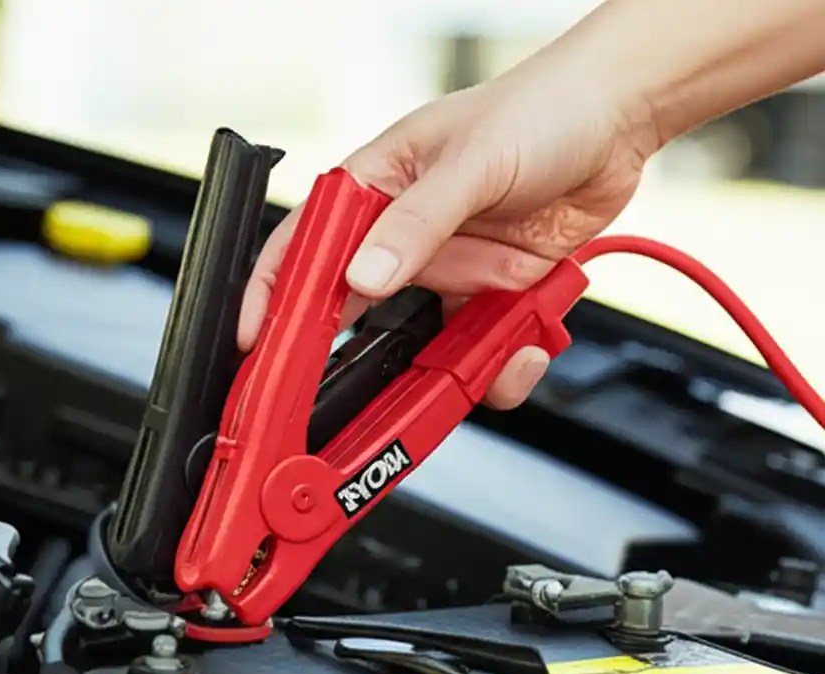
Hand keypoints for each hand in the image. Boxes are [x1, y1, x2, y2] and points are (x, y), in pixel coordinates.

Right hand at [237, 63, 659, 409]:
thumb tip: (365, 277)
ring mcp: (450, 267)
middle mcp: (404, 234)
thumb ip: (417, 224)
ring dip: (468, 338)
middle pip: (364, 307)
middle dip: (382, 337)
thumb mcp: (471, 163)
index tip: (259, 338)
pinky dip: (506, 353)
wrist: (621, 117)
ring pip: (430, 338)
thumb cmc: (539, 109)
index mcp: (374, 187)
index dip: (276, 294)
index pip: (306, 245)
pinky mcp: (492, 291)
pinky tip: (527, 332)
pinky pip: (482, 346)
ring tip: (504, 301)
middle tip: (391, 357)